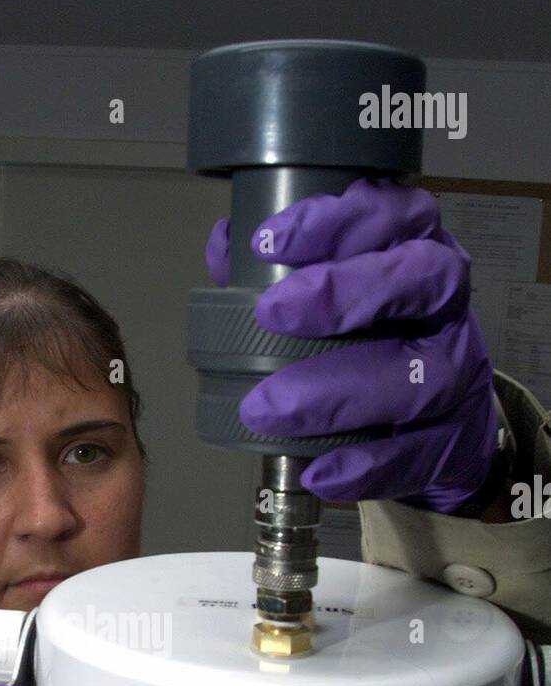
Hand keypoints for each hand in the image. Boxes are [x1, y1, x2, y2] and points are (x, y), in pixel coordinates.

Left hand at [205, 176, 497, 513]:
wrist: (443, 418)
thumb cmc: (380, 338)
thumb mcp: (340, 293)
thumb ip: (282, 270)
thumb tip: (226, 246)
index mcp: (417, 249)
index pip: (394, 214)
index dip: (336, 221)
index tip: (269, 241)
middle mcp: (447, 302)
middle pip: (418, 280)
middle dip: (342, 293)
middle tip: (269, 313)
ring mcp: (460, 370)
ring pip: (418, 376)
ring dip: (338, 392)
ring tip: (270, 410)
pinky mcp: (459, 437)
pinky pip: (418, 453)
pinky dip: (366, 465)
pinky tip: (319, 471)